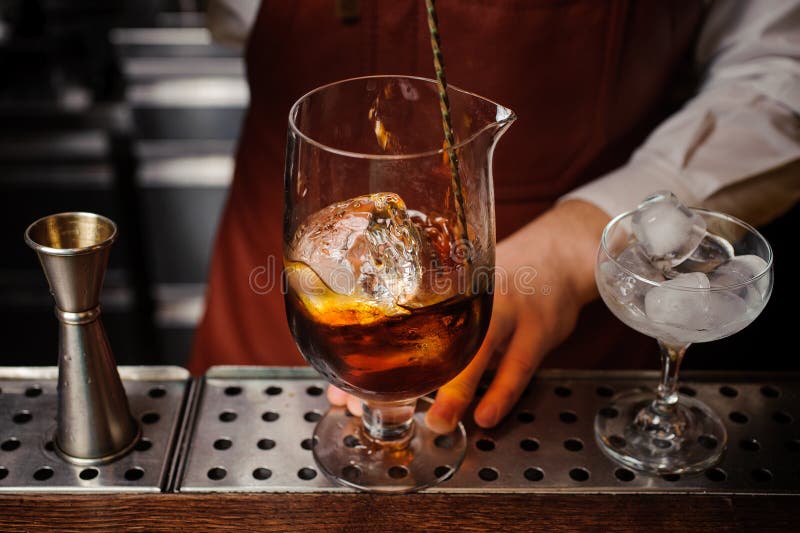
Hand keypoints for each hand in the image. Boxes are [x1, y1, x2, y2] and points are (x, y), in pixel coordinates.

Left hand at [328, 199, 609, 430]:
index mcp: (439, 283)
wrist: (556, 254)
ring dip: (457, 389)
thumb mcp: (456, 287)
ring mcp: (506, 307)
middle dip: (407, 376)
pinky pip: (519, 364)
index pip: (395, 322)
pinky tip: (488, 415)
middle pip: (433, 336)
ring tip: (438, 422)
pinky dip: (502, 392)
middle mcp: (469, 292)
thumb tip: (365, 372)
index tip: (345, 393)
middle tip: (382, 409)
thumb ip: (420, 322)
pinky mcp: (538, 326)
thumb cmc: (492, 281)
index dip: (367, 358)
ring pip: (478, 350)